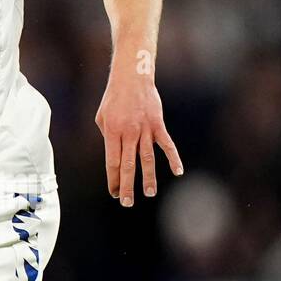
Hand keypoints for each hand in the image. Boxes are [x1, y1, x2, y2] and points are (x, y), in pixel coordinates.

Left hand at [95, 70, 182, 205]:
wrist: (132, 77)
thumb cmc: (113, 98)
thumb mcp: (102, 117)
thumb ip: (107, 138)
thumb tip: (114, 158)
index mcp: (112, 132)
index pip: (112, 162)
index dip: (113, 179)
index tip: (114, 193)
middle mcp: (129, 132)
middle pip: (128, 165)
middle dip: (127, 186)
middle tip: (127, 202)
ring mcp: (145, 129)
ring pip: (147, 158)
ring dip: (148, 177)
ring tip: (149, 193)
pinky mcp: (158, 124)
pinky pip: (167, 144)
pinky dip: (173, 158)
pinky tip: (178, 172)